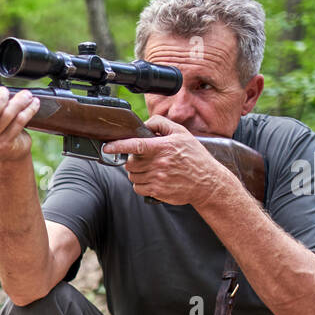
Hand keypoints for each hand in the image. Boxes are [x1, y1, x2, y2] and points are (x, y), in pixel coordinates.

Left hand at [101, 114, 223, 207]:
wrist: (207, 182)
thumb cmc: (195, 157)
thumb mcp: (182, 134)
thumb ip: (161, 124)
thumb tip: (144, 125)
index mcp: (163, 147)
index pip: (136, 145)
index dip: (118, 146)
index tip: (107, 147)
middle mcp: (159, 163)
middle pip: (131, 162)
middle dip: (133, 160)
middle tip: (144, 159)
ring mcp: (157, 179)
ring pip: (132, 176)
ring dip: (137, 172)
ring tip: (151, 169)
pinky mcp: (157, 191)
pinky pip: (137, 188)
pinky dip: (140, 184)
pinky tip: (152, 179)